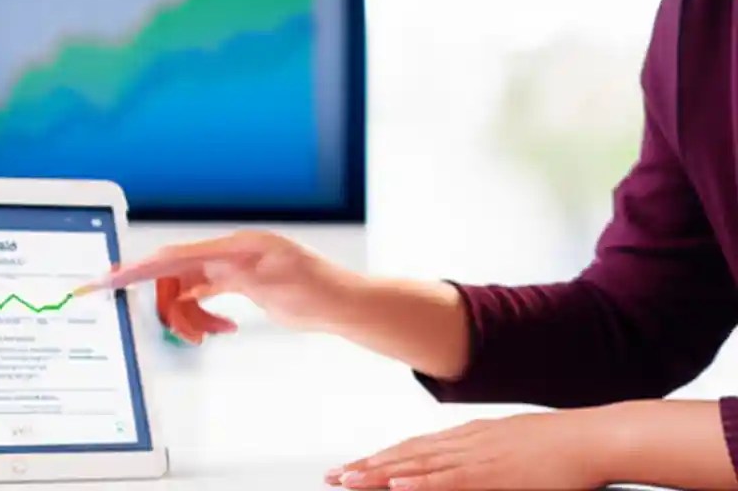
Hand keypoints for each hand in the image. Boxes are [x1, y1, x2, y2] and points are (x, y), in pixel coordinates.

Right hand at [76, 231, 363, 342]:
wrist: (342, 303)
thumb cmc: (319, 290)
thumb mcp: (274, 284)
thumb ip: (233, 275)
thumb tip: (198, 269)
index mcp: (233, 247)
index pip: (174, 256)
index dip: (138, 268)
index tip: (109, 278)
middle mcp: (227, 252)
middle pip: (175, 277)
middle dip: (173, 308)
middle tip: (189, 336)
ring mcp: (231, 266)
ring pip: (187, 290)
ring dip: (190, 316)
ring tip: (208, 336)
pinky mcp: (235, 280)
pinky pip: (203, 295)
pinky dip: (203, 314)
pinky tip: (220, 327)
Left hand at [326, 411, 607, 490]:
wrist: (589, 437)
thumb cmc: (557, 446)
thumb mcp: (509, 446)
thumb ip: (482, 455)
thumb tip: (461, 466)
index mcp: (466, 438)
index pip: (411, 449)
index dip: (378, 459)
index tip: (351, 467)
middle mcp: (463, 444)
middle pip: (404, 457)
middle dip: (366, 468)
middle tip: (332, 477)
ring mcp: (475, 458)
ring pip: (417, 468)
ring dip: (379, 475)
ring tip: (348, 480)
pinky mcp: (491, 474)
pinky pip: (449, 480)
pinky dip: (420, 483)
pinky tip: (396, 485)